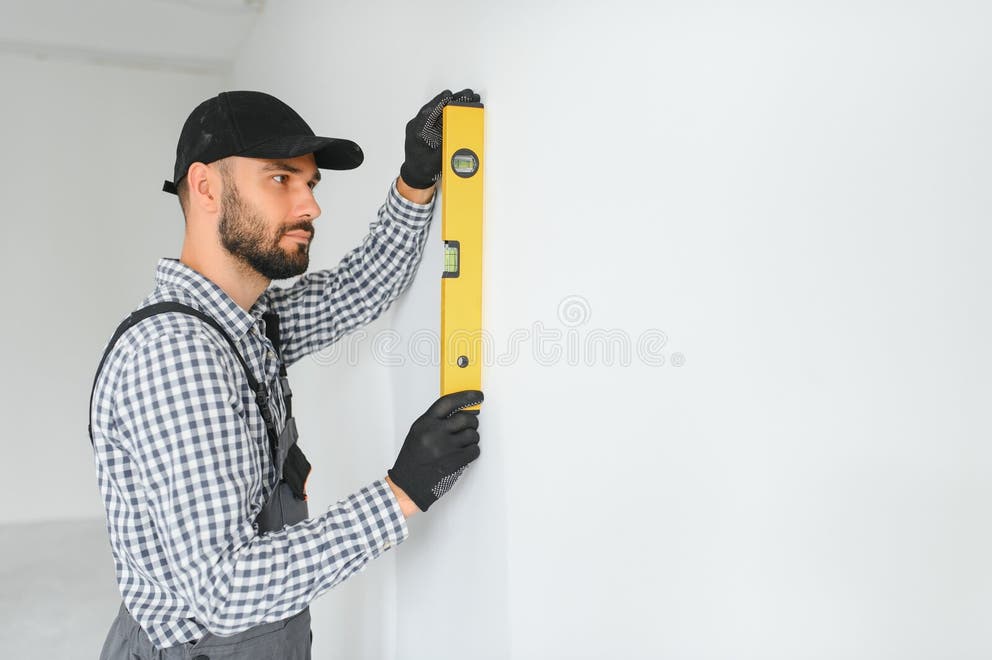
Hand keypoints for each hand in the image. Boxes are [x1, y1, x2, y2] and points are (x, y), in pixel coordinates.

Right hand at [387, 390, 483, 511]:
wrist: (407, 485)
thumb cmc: (412, 459)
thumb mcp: (418, 433)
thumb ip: (436, 421)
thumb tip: (460, 411)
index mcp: (424, 423)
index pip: (449, 402)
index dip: (466, 396)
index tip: (478, 396)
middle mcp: (435, 433)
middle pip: (465, 418)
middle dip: (472, 422)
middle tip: (470, 426)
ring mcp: (445, 448)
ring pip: (473, 435)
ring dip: (472, 438)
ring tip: (463, 444)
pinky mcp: (454, 462)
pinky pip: (474, 450)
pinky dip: (473, 451)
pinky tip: (464, 454)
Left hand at [399, 88, 481, 188]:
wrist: (417, 173)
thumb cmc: (422, 168)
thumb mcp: (434, 162)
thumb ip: (444, 149)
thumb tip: (455, 137)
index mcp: (416, 132)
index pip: (427, 113)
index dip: (438, 102)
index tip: (448, 95)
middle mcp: (419, 125)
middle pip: (436, 108)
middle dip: (452, 100)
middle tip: (468, 94)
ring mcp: (425, 125)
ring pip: (440, 110)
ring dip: (455, 103)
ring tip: (470, 98)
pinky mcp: (432, 126)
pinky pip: (442, 115)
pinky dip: (453, 110)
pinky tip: (464, 106)